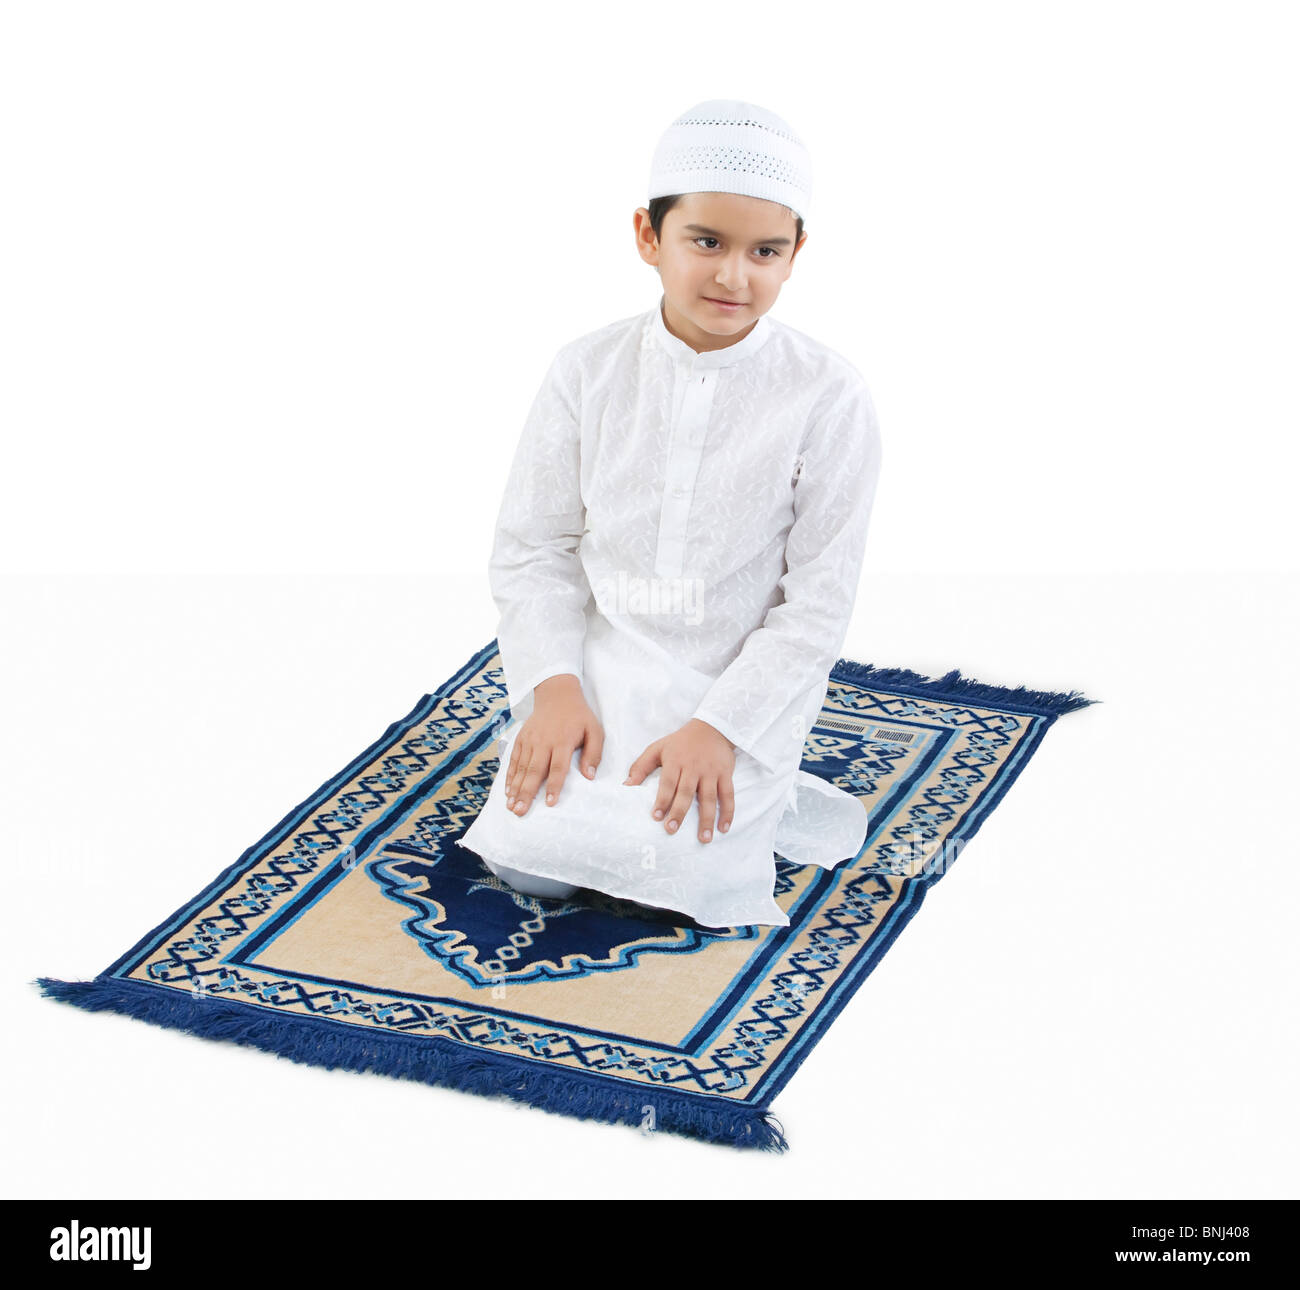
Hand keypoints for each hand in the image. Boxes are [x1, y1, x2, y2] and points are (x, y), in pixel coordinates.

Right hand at [505, 674, 603, 816]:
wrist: (557, 694)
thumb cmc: (579, 716)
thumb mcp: (594, 730)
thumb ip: (594, 753)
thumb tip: (590, 776)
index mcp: (563, 741)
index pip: (558, 767)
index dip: (554, 786)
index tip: (550, 803)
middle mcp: (543, 742)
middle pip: (534, 771)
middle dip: (527, 793)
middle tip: (521, 811)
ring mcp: (530, 740)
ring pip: (521, 768)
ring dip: (516, 788)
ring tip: (512, 806)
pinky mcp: (521, 738)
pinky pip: (514, 759)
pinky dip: (510, 775)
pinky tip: (507, 791)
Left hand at [624, 718, 735, 842]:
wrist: (712, 728)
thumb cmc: (680, 742)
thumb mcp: (657, 748)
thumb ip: (640, 767)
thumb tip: (626, 786)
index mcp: (675, 761)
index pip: (668, 783)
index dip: (662, 800)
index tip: (656, 817)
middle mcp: (694, 767)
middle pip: (686, 792)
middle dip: (679, 812)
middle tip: (672, 830)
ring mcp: (711, 772)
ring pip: (709, 797)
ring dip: (707, 819)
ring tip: (704, 838)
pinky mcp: (726, 774)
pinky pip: (728, 795)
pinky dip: (728, 812)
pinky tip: (723, 828)